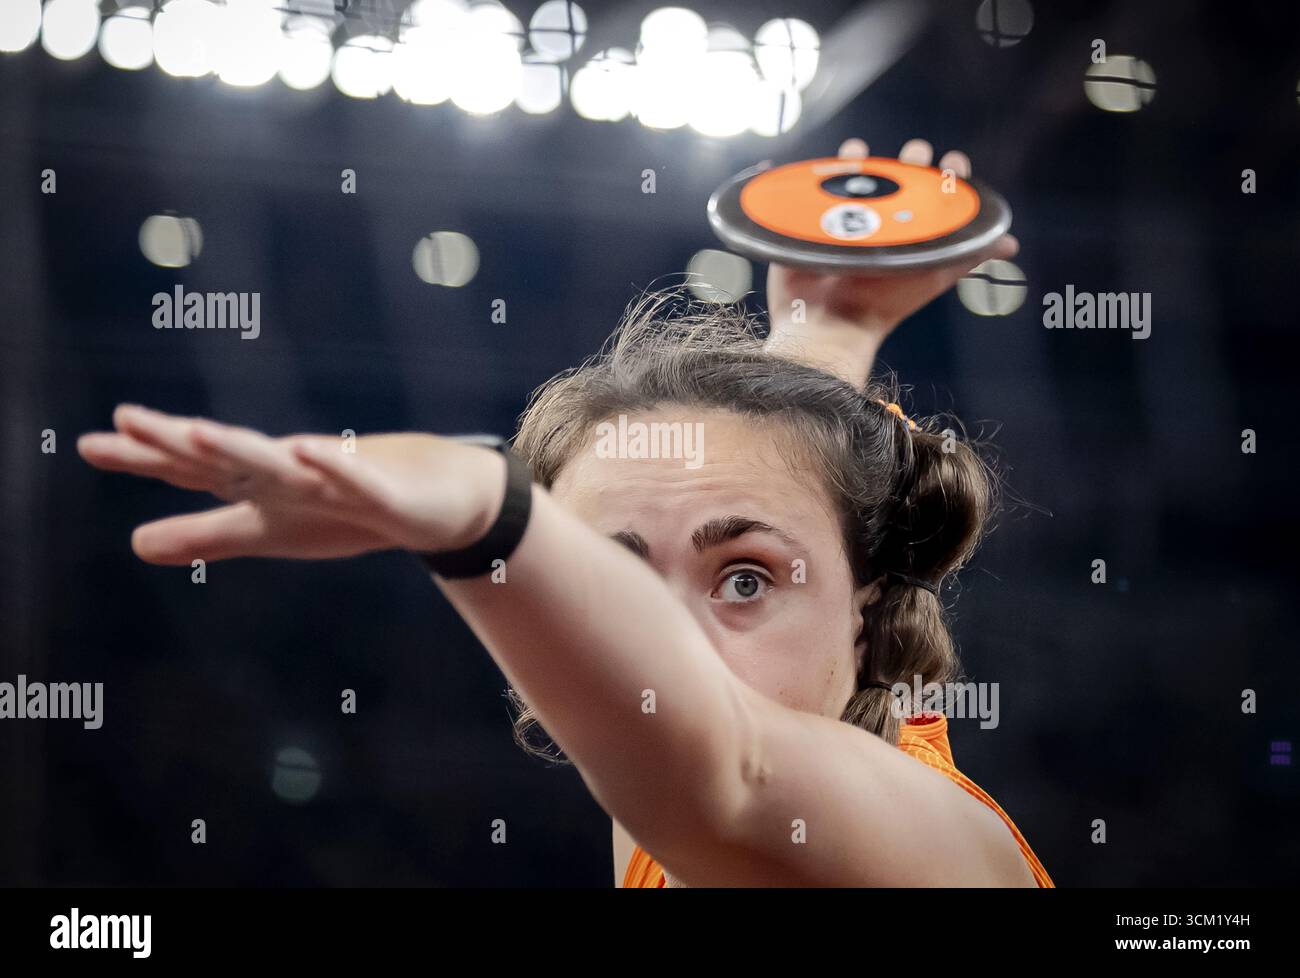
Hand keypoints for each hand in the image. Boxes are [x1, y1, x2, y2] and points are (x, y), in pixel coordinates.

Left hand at [77, 405, 505, 564]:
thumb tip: (133, 543)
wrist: (436, 498)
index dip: (146, 457)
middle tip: (128, 422)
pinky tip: (309, 451)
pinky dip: (334, 464)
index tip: (91, 444)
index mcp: (262, 481)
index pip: (197, 468)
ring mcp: (337, 477)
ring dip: (244, 447)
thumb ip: (205, 535)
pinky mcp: (383, 492)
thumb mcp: (269, 531)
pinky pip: (356, 478)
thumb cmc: (348, 508)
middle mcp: (292, 470)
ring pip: (284, 463)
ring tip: (199, 434)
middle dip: (180, 442)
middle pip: (229, 456)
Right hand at [765, 137, 1018, 386]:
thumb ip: (967, 255)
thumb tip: (1010, 243)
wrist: (831, 322)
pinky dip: (832, 168)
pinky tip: (842, 157)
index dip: (948, 177)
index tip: (954, 164)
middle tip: (915, 155)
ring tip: (863, 152)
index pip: (937, 198)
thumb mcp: (933, 274)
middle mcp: (885, 228)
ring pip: (863, 181)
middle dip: (912, 162)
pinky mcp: (817, 224)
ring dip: (868, 161)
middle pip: (903, 183)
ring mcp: (850, 224)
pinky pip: (825, 189)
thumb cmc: (885, 302)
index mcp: (915, 237)